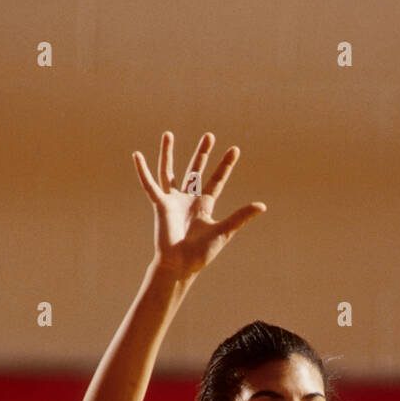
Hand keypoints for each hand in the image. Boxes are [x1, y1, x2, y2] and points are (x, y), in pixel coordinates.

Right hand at [133, 132, 265, 278]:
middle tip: (209, 136)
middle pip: (196, 170)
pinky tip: (137, 156)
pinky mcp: (160, 205)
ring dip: (168, 154)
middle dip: (203, 153)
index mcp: (204, 206)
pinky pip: (150, 185)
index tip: (234, 149)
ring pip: (169, 171)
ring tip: (168, 134)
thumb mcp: (224, 231)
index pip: (216, 180)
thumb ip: (241, 216)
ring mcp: (173, 201)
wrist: (179, 266)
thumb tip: (262, 206)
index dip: (225, 166)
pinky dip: (143, 171)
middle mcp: (188, 200)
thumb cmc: (200, 254)